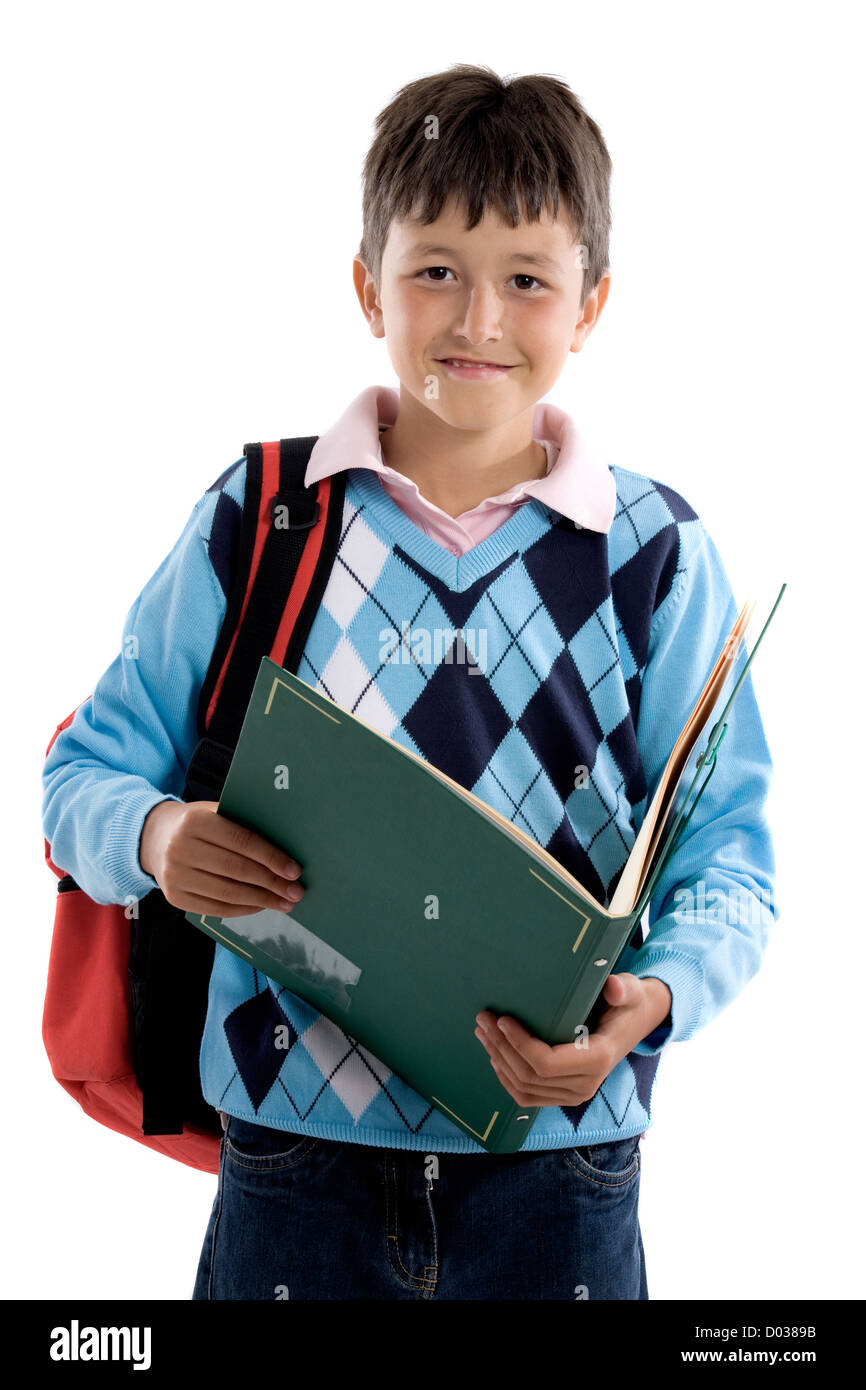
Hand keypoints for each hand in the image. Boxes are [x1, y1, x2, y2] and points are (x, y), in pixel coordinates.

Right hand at [139, 798, 305, 917]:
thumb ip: (242, 825)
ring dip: (262, 901)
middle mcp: (181, 848)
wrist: (154, 838)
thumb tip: (285, 851)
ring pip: (227, 893)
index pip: (242, 841)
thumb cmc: (197, 823)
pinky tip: (260, 906)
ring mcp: (175, 875)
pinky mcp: (174, 897)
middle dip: (272, 883)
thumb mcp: (215, 812)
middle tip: (296, 892)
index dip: (271, 858)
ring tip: (284, 903)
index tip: (295, 871)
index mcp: (195, 821)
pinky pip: (215, 908)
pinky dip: (242, 910)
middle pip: (237, 870)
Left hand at [474, 974, 672, 1107]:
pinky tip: (495, 1056)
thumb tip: (613, 988)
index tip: (502, 1020)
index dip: (520, 1045)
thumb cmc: (627, 1003)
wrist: (634, 1023)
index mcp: (599, 1059)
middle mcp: (586, 1084)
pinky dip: (506, 1078)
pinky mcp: (564, 1095)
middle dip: (501, 1047)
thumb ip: (623, 988)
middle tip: (483, 1019)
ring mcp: (574, 1094)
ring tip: (483, 1032)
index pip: (548, 1063)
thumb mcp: (630, 990)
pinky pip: (527, 1097)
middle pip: (530, 1076)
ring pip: (524, 1088)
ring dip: (499, 1060)